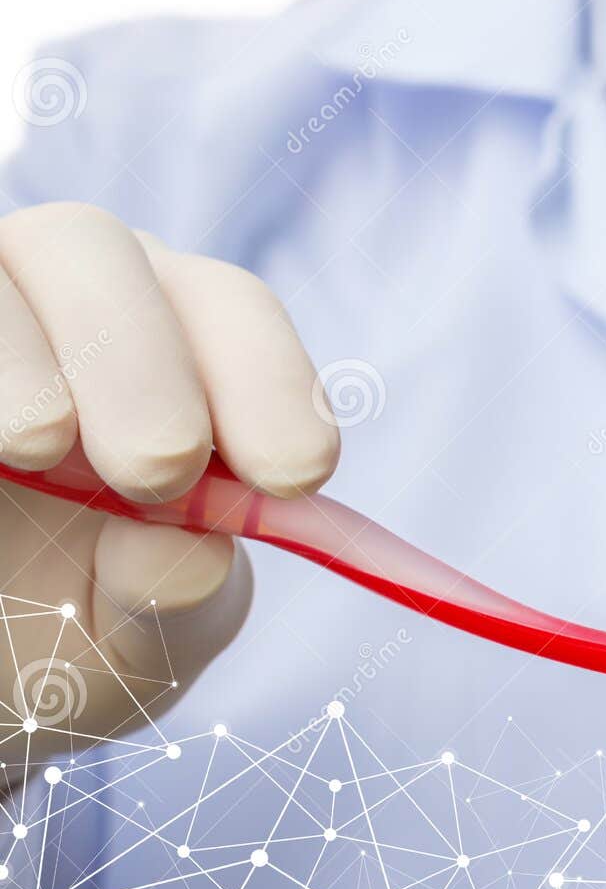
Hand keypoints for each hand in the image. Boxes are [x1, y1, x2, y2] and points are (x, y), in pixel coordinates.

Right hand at [0, 202, 337, 790]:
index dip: (269, 379)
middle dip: (142, 360)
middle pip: (103, 253)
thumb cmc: (70, 622)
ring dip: (26, 357)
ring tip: (39, 447)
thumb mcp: (141, 636)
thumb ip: (174, 598)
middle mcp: (66, 292)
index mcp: (175, 342)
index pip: (233, 312)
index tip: (294, 474)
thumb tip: (185, 556)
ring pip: (6, 263)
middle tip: (159, 468)